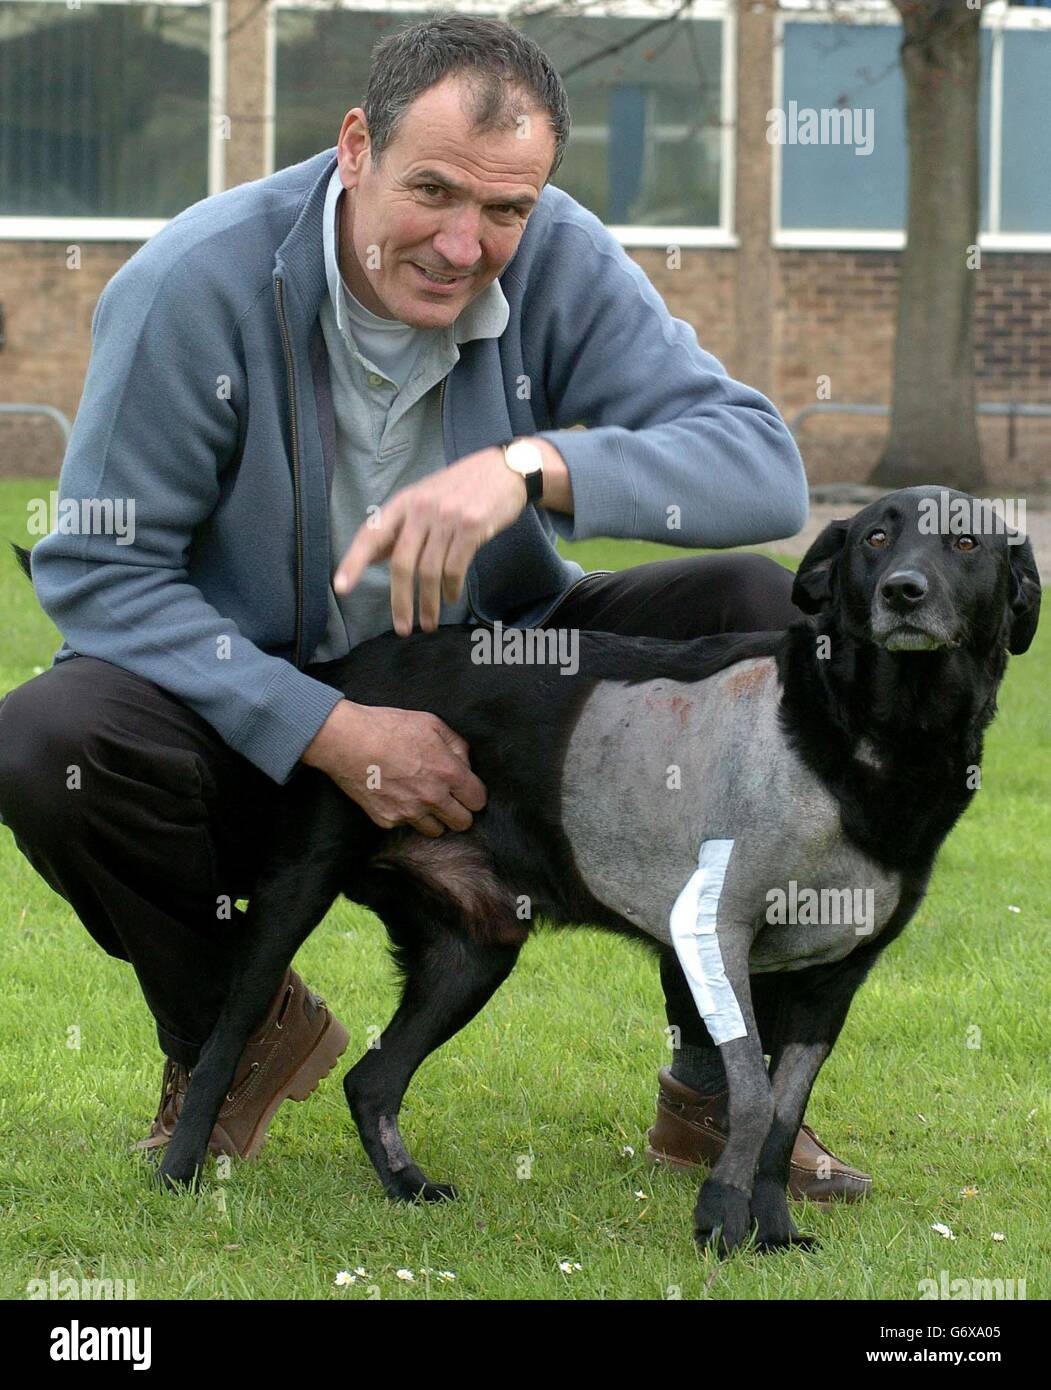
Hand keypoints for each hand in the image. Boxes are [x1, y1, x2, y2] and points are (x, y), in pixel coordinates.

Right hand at [302, 699, 486, 836]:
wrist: (346, 741)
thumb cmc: (388, 727)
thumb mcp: (431, 723)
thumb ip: (456, 745)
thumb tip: (466, 765)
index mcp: (448, 773)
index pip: (478, 801)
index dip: (473, 795)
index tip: (465, 790)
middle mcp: (432, 798)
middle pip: (462, 823)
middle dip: (459, 811)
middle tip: (447, 799)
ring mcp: (409, 812)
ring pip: (435, 831)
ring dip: (433, 818)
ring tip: (421, 800)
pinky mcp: (387, 820)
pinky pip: (405, 826)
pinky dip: (404, 815)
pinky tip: (396, 796)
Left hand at [333, 446, 525, 635]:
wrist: (503, 470)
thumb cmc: (461, 488)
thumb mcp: (423, 500)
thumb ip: (400, 528)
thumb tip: (375, 557)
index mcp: (403, 502)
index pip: (371, 534)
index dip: (354, 562)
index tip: (341, 588)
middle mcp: (421, 509)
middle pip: (402, 563)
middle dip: (400, 601)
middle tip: (402, 628)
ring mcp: (447, 518)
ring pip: (429, 571)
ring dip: (428, 603)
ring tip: (428, 623)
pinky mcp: (472, 527)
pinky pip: (455, 568)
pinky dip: (450, 588)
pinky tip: (450, 597)